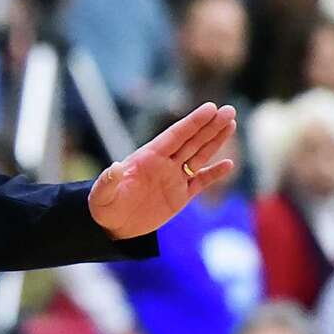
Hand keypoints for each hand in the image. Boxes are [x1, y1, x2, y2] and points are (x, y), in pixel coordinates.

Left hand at [88, 102, 236, 238]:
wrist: (112, 226)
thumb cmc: (103, 206)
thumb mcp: (102, 195)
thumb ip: (108, 181)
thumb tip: (114, 168)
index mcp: (147, 157)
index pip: (175, 136)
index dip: (193, 122)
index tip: (210, 108)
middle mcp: (164, 164)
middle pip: (192, 141)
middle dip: (210, 126)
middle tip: (229, 110)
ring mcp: (173, 179)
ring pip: (199, 156)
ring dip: (215, 141)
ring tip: (231, 124)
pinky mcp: (180, 197)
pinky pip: (201, 182)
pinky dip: (214, 174)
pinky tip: (228, 164)